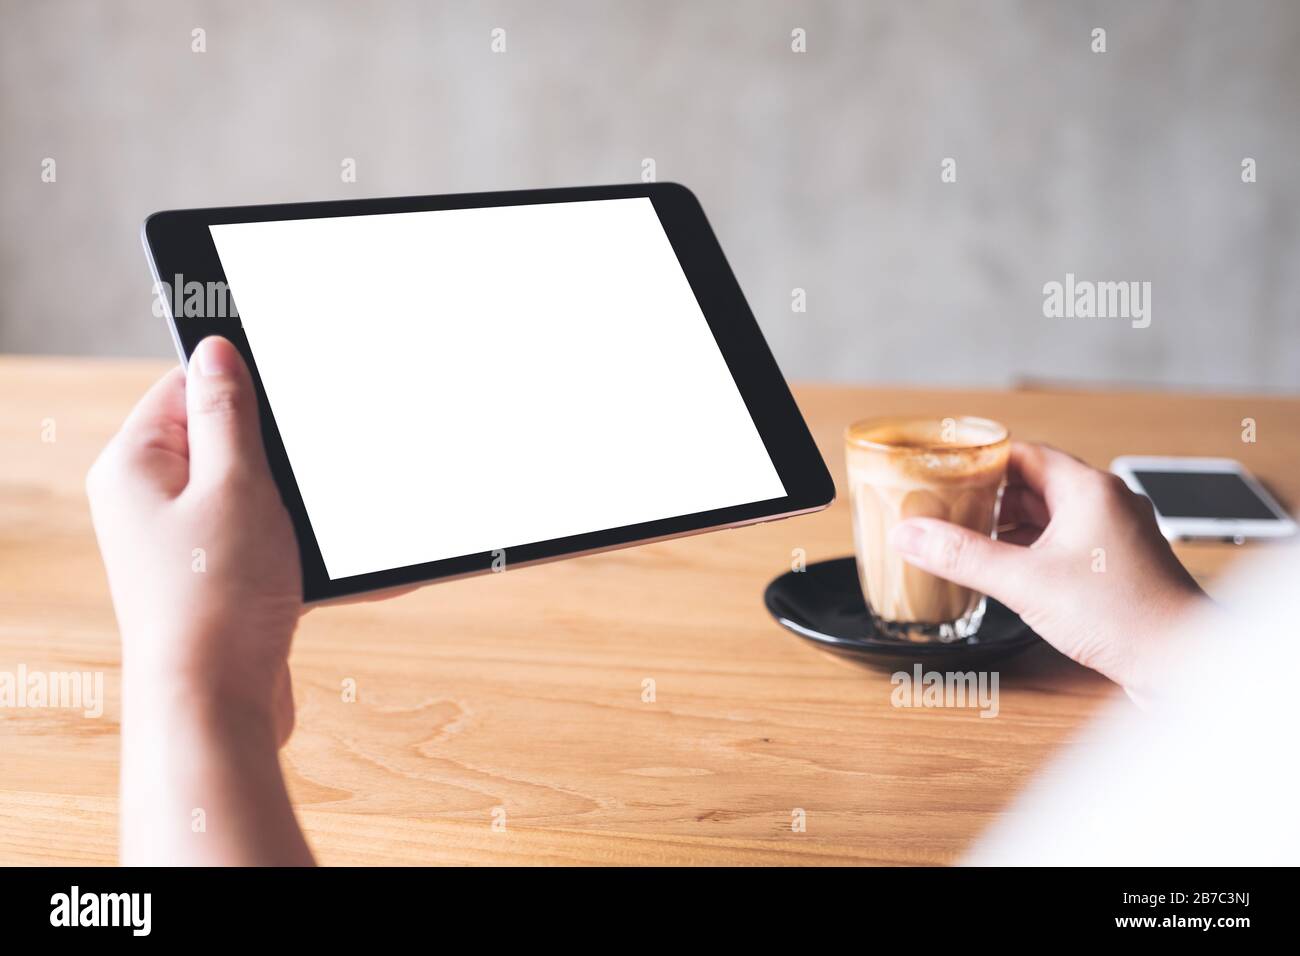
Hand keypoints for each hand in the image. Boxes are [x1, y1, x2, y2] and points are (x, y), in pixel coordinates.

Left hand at [88, 335, 310, 863]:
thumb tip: (216, 350)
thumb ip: (229, 414)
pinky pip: (265, 546)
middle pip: (225, 444)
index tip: (292, 390)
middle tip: (314, 469)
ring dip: (299, 510)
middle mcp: (149, 504)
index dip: (241, 385)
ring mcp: (181, 546)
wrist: (216, 707)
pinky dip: (301, 553)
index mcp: (136, 467)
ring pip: (253, 497)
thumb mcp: (236, 485)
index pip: (185, 389)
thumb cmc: (216, 598)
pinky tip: (344, 569)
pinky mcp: (215, 582)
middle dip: (281, 456)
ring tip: (321, 530)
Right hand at [888, 441, 1206, 703]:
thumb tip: (911, 535)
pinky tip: (1008, 569)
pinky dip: (1032, 548)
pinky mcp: (1117, 564)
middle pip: (1034, 483)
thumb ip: (962, 557)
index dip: (979, 459)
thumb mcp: (1025, 583)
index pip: (1023, 453)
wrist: (1183, 662)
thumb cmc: (1123, 616)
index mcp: (1088, 489)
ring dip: (1009, 524)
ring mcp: (1115, 534)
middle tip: (947, 506)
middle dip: (988, 496)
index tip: (944, 469)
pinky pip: (1065, 541)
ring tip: (968, 538)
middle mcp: (1106, 503)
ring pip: (1050, 515)